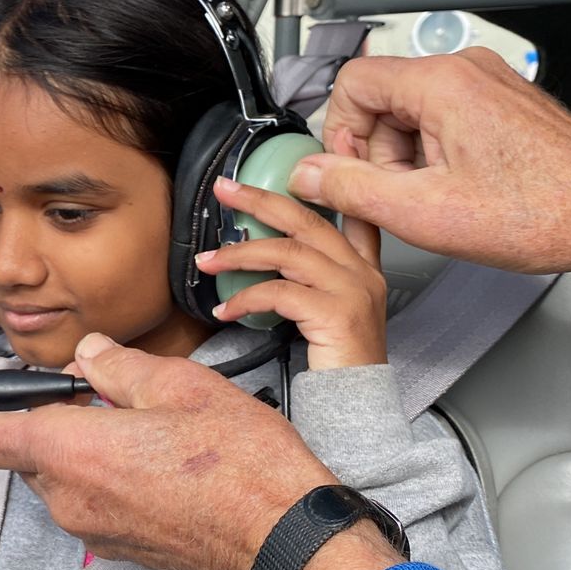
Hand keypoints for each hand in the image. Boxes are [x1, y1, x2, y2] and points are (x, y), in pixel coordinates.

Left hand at [0, 333, 402, 569]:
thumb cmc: (242, 466)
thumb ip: (119, 366)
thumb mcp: (180, 387)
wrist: (286, 541)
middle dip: (46, 417)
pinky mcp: (121, 545)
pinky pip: (91, 499)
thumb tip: (91, 355)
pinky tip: (153, 454)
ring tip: (137, 418)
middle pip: (29, 451)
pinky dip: (103, 471)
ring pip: (62, 475)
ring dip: (80, 444)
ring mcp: (96, 529)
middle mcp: (71, 498)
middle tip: (88, 387)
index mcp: (72, 453)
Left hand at [194, 176, 384, 369]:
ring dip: (240, 254)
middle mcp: (363, 273)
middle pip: (308, 221)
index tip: (299, 160)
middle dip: (262, 200)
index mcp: (363, 269)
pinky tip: (225, 308)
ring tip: (206, 260)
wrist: (358, 409)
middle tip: (224, 189)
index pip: (351, 213)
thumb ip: (303, 280)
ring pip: (289, 253)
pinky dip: (246, 298)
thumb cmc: (336, 366)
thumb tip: (257, 253)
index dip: (327, 183)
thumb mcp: (324, 313)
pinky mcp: (337, 315)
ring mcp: (353, 291)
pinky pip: (280, 293)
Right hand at [287, 48, 570, 275]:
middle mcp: (466, 71)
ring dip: (407, 160)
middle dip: (378, 154)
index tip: (352, 172)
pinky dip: (436, 156)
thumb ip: (350, 188)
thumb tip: (308, 175)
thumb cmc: (541, 211)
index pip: (351, 82)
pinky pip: (442, 120)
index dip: (340, 134)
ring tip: (436, 199)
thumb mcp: (422, 212)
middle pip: (380, 100)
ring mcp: (488, 84)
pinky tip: (458, 191)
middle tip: (399, 196)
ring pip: (410, 113)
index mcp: (442, 83)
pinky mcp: (501, 103)